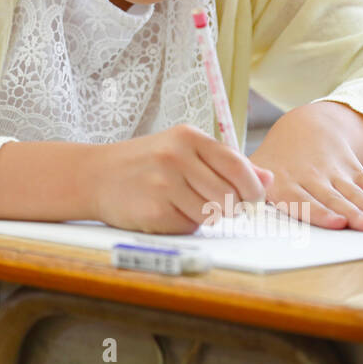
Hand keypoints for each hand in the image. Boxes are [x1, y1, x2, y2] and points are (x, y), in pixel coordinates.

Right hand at [91, 123, 273, 233]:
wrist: (95, 175)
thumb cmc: (145, 163)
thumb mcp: (183, 151)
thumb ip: (225, 164)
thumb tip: (267, 179)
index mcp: (188, 137)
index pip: (238, 166)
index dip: (253, 188)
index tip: (252, 198)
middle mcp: (176, 157)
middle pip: (229, 196)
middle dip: (228, 206)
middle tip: (212, 204)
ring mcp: (164, 183)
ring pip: (212, 214)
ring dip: (205, 216)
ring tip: (183, 204)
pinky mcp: (154, 210)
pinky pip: (189, 226)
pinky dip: (183, 224)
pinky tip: (165, 211)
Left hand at [250, 101, 362, 230]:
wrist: (304, 125)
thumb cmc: (274, 159)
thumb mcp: (255, 168)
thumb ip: (245, 187)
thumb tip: (224, 206)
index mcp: (284, 182)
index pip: (300, 199)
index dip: (317, 211)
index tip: (334, 222)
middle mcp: (312, 178)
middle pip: (333, 199)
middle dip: (349, 214)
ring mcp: (335, 174)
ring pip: (355, 194)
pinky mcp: (354, 171)